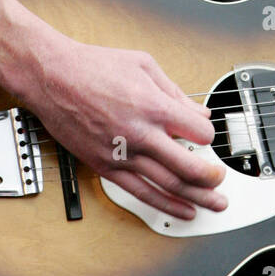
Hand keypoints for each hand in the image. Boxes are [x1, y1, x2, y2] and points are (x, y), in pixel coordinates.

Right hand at [25, 38, 226, 218]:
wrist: (53, 78)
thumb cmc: (94, 67)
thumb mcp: (143, 65)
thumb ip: (174, 91)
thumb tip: (197, 111)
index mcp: (154, 107)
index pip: (200, 132)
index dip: (210, 136)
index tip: (208, 137)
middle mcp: (141, 135)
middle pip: (189, 167)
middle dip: (212, 177)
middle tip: (222, 180)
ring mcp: (122, 154)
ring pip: (168, 186)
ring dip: (197, 198)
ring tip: (214, 204)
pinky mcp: (105, 167)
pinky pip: (140, 193)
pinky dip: (165, 205)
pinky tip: (182, 211)